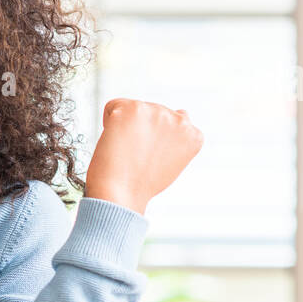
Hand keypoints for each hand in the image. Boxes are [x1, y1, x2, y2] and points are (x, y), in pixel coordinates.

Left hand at [82, 98, 203, 214]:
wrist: (122, 194)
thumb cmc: (141, 184)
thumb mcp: (171, 162)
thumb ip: (175, 138)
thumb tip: (180, 113)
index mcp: (194, 135)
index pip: (173, 122)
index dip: (155, 140)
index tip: (150, 158)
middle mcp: (180, 119)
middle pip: (152, 114)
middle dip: (141, 130)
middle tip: (136, 156)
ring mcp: (158, 111)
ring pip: (133, 110)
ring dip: (126, 125)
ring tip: (127, 151)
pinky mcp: (134, 108)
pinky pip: (113, 107)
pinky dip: (108, 122)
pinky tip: (115, 142)